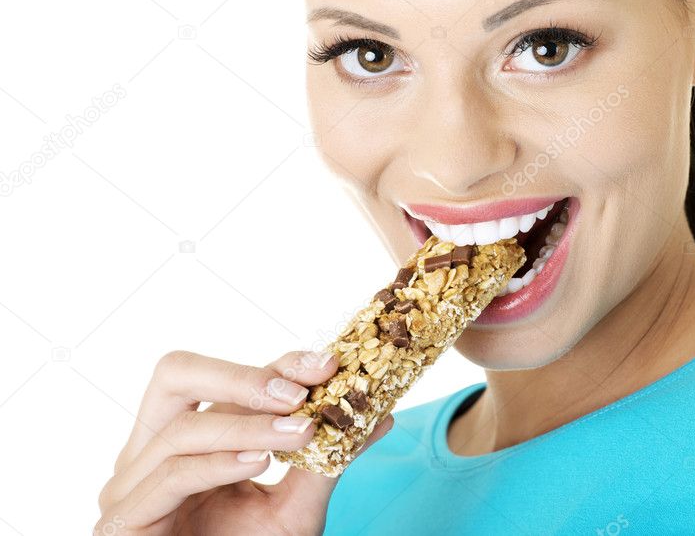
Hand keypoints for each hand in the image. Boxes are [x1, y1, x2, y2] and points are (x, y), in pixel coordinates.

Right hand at [96, 350, 392, 534]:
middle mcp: (151, 452)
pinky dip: (219, 462)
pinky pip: (172, 475)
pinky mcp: (122, 520)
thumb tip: (382, 416)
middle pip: (175, 374)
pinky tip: (260, 461)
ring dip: (248, 425)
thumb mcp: (295, 509)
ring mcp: (129, 485)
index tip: (330, 364)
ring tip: (300, 433)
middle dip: (243, 376)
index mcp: (189, 439)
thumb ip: (329, 462)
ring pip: (182, 427)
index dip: (278, 364)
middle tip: (299, 393)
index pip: (227, 379)